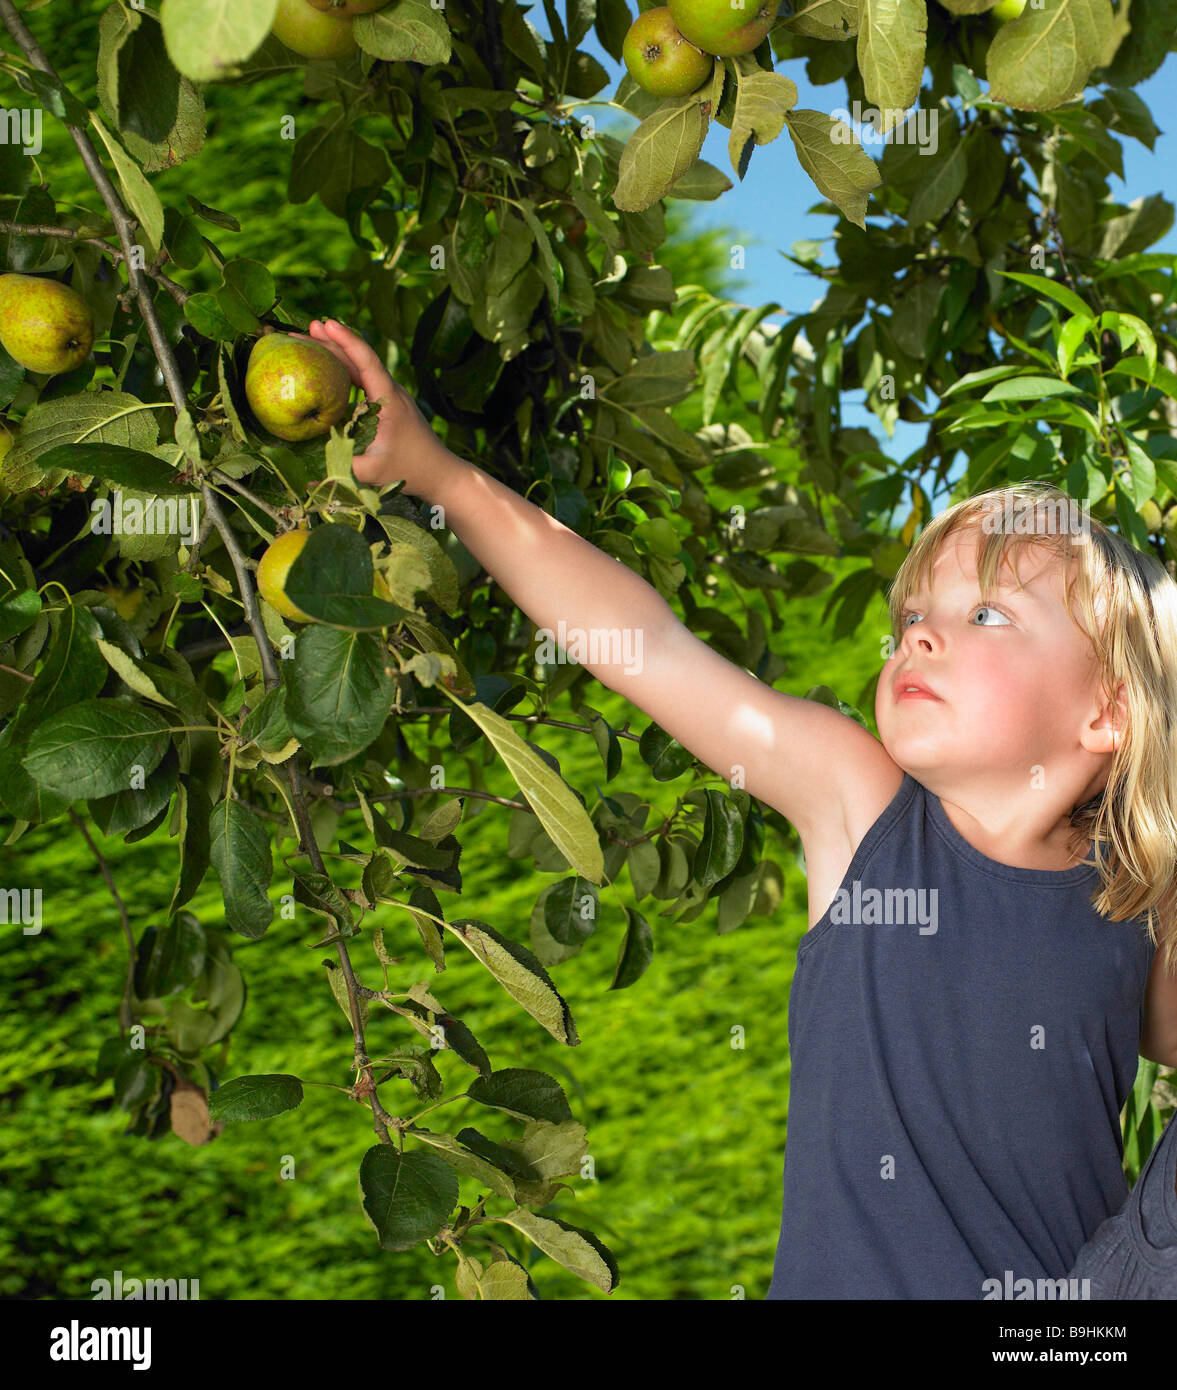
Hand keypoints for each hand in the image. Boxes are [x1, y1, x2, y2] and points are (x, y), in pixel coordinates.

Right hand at [288, 318, 445, 490]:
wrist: (441, 474)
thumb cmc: (411, 471)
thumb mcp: (375, 473)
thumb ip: (342, 470)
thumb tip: (305, 480)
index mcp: (389, 399)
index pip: (367, 361)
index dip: (346, 340)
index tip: (326, 323)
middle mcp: (391, 392)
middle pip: (360, 359)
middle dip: (332, 341)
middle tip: (304, 328)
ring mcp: (391, 397)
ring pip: (361, 368)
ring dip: (337, 354)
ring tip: (310, 339)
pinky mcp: (390, 405)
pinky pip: (364, 381)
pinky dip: (344, 371)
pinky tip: (326, 370)